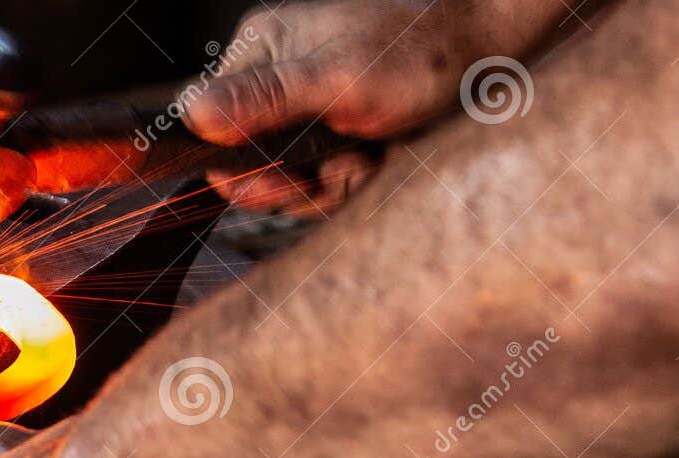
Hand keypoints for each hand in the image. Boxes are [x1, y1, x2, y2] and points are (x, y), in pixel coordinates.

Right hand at [184, 0, 570, 213]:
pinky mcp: (333, 140)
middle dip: (297, 181)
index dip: (239, 168)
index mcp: (261, 53)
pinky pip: (321, 186)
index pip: (210, 128)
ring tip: (371, 154)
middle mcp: (276, 83)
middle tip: (339, 166)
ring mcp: (306, 115)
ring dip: (332, 183)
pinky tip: (380, 159)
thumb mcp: (336, 78)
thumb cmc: (420, 51)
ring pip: (289, 184)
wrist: (488, 58)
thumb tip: (191, 115)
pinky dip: (352, 183)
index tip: (275, 180)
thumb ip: (263, 99)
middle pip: (249, 167)